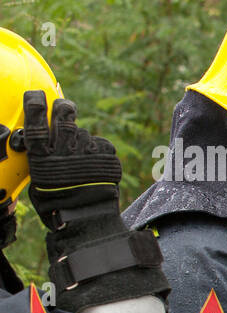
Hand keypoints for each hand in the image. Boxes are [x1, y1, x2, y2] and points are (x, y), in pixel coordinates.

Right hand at [21, 92, 122, 229]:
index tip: (36, 95)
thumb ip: (40, 160)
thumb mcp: (39, 182)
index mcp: (41, 154)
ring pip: (84, 134)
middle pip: (64, 115)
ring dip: (83, 142)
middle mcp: (63, 147)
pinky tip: (96, 168)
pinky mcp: (105, 154)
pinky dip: (99, 153)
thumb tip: (38, 147)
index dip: (35, 103)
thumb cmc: (57, 204)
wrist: (87, 217)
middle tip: (64, 107)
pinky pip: (101, 145)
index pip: (35, 119)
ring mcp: (86, 149)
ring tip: (82, 164)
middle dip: (64, 107)